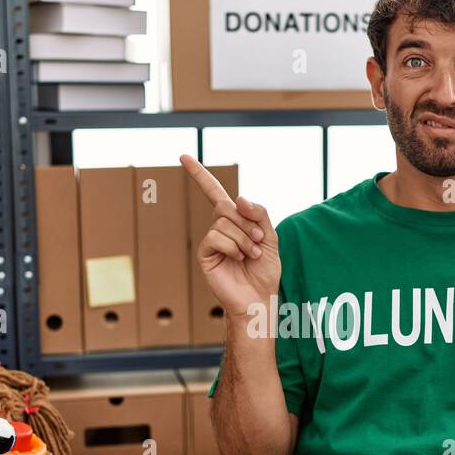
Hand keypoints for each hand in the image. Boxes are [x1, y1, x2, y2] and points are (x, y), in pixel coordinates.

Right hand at [180, 154, 280, 317]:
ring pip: (224, 223)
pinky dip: (233, 246)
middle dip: (248, 223)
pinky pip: (216, 237)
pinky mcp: (205, 255)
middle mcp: (220, 228)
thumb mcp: (270, 237)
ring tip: (251, 255)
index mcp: (235, 221)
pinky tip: (239, 259)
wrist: (260, 298)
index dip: (200, 175)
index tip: (183, 156)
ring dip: (244, 239)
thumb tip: (239, 199)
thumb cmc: (265, 271)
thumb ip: (259, 214)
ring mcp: (212, 242)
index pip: (215, 192)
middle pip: (227, 207)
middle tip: (258, 242)